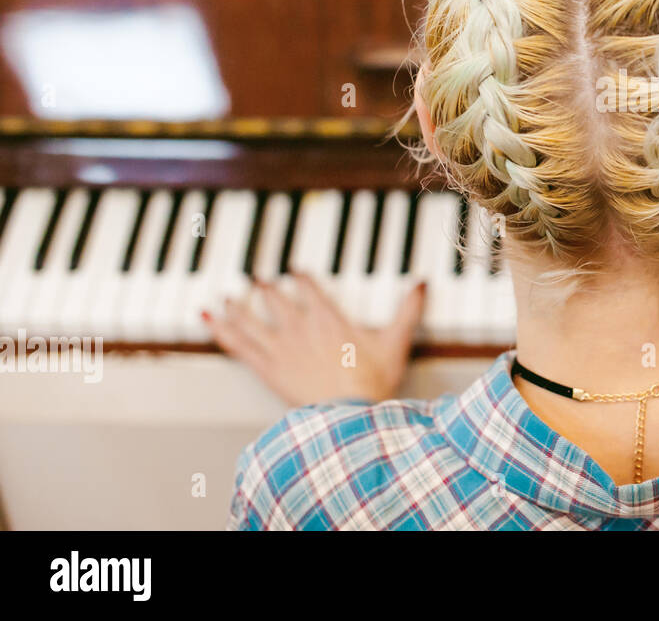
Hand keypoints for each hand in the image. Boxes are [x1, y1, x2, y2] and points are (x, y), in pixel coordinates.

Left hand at [205, 273, 427, 405]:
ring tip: (228, 294)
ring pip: (252, 318)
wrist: (349, 416)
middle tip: (257, 278)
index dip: (301, 277)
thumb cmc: (372, 384)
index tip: (295, 270)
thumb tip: (422, 285)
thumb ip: (408, 311)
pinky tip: (208, 318)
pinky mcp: (267, 369)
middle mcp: (301, 328)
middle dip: (266, 287)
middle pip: (276, 300)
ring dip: (238, 304)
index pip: (310, 288)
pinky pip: (238, 345)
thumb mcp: (396, 344)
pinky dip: (221, 330)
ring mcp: (281, 348)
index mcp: (330, 319)